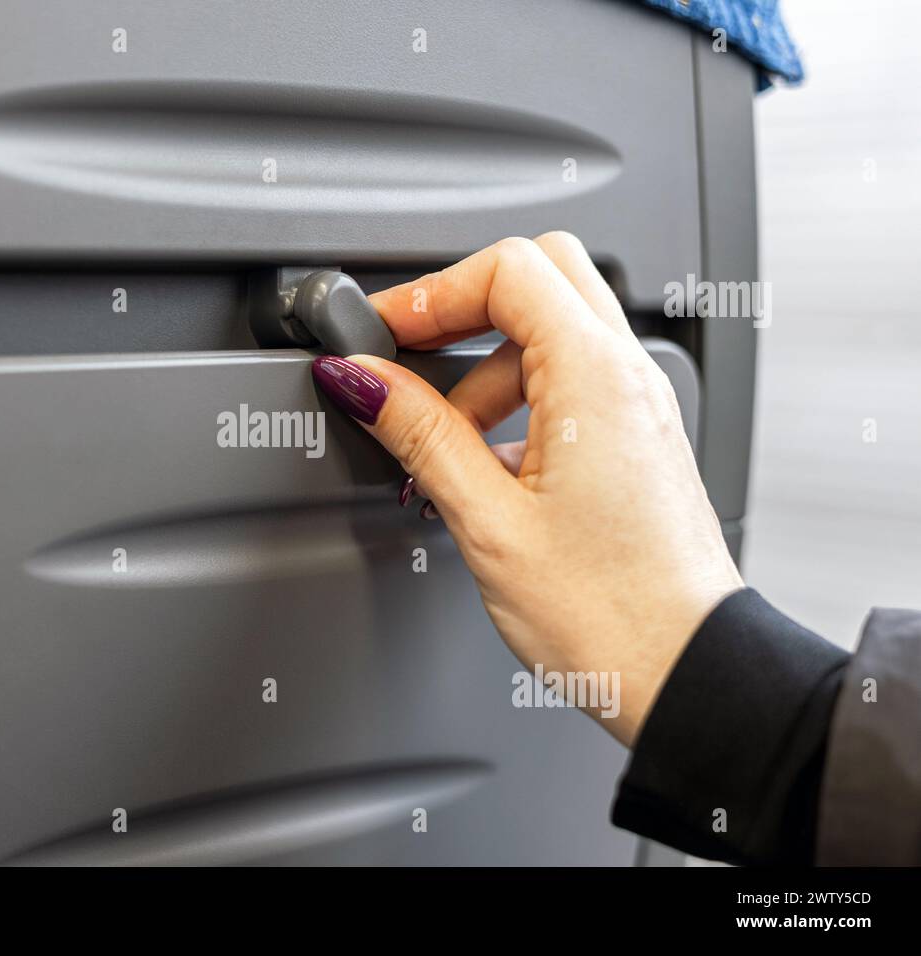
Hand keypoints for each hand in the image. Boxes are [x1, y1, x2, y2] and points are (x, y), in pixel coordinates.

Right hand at [312, 234, 742, 744]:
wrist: (686, 673)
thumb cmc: (612, 614)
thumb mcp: (488, 521)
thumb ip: (420, 435)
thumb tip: (362, 379)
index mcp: (596, 378)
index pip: (509, 270)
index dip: (431, 292)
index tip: (382, 335)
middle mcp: (628, 377)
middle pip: (540, 277)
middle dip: (462, 306)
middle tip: (407, 354)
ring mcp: (637, 406)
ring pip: (553, 329)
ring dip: (485, 361)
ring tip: (439, 435)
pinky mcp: (634, 440)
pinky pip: (570, 381)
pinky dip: (515, 396)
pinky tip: (481, 463)